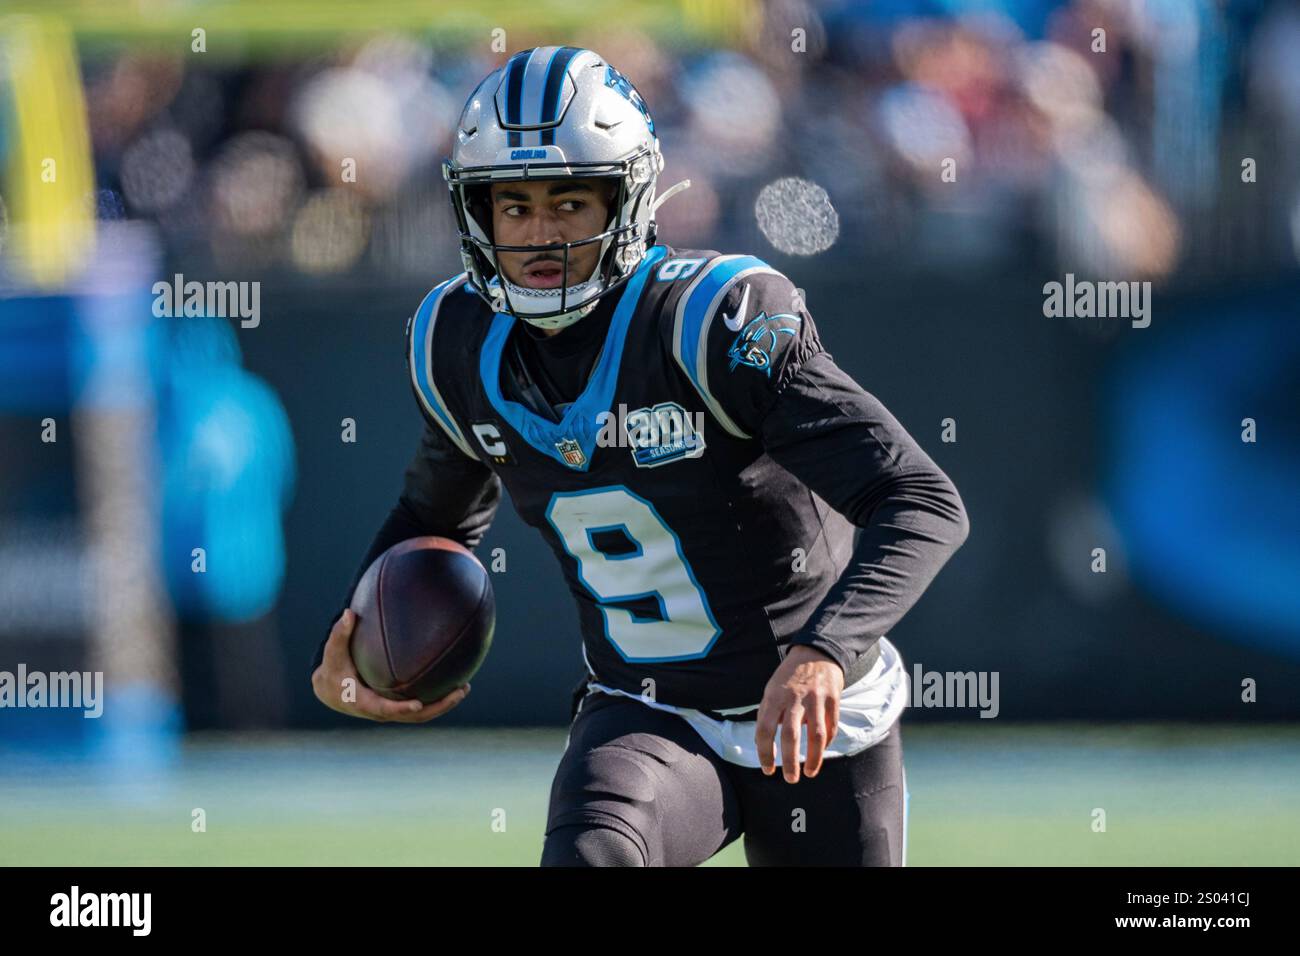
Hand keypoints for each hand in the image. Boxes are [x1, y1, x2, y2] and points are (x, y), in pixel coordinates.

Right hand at [311, 609, 469, 721]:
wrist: (330, 690)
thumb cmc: (333, 668)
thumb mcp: (333, 652)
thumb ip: (340, 633)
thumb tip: (348, 613)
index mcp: (363, 702)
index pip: (384, 709)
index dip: (401, 708)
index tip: (419, 704)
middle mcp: (380, 711)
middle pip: (412, 717)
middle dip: (437, 707)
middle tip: (460, 691)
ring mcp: (390, 712)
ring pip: (420, 716)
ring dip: (443, 705)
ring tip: (464, 688)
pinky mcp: (396, 707)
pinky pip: (420, 709)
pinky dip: (436, 700)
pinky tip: (454, 685)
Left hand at [754, 644, 843, 782]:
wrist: (816, 652)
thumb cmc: (789, 676)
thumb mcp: (771, 689)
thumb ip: (768, 714)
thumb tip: (764, 744)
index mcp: (774, 697)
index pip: (765, 730)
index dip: (765, 753)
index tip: (767, 769)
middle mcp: (794, 698)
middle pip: (791, 736)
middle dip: (790, 762)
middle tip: (790, 779)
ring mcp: (815, 699)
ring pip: (816, 736)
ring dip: (814, 759)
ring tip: (810, 773)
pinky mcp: (833, 699)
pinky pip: (831, 727)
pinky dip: (827, 744)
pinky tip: (821, 753)